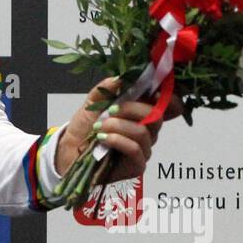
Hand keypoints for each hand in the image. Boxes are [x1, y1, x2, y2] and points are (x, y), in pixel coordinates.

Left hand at [54, 76, 183, 184]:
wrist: (71, 148)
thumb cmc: (87, 125)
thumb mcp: (93, 101)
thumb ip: (108, 88)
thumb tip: (121, 77)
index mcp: (143, 112)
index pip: (171, 106)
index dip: (170, 98)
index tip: (153, 91)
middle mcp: (148, 130)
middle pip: (157, 116)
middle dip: (132, 109)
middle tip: (110, 111)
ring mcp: (144, 148)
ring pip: (144, 132)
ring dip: (119, 126)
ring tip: (99, 127)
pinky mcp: (137, 165)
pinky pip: (136, 149)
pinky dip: (117, 140)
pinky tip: (102, 138)